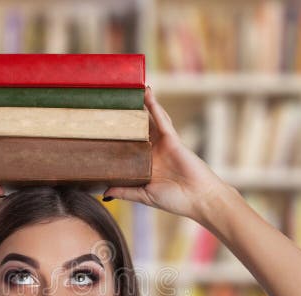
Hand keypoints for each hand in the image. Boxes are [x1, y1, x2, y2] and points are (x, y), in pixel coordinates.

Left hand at [101, 86, 233, 221]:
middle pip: (138, 130)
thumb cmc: (175, 200)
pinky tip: (146, 94)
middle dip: (127, 117)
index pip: (129, 147)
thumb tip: (104, 192)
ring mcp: (163, 144)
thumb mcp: (144, 195)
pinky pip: (162, 120)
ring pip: (149, 121)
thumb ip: (125, 191)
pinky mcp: (172, 139)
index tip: (101, 128)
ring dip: (141, 106)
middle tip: (111, 103)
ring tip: (129, 91)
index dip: (117, 137)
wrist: (199, 199)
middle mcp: (154, 152)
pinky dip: (154, 107)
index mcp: (146, 165)